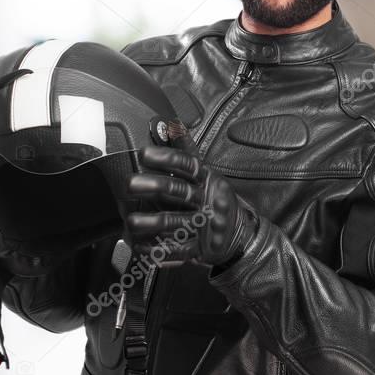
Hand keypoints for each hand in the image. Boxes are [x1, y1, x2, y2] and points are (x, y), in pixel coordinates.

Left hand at [125, 146, 258, 266]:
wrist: (244, 236)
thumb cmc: (217, 200)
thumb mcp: (208, 174)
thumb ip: (187, 152)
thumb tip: (172, 124)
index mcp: (208, 180)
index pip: (187, 165)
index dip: (166, 158)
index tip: (144, 154)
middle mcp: (207, 200)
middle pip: (178, 191)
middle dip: (153, 186)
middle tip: (130, 184)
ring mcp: (204, 225)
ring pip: (175, 222)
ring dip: (151, 222)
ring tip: (131, 222)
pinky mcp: (201, 248)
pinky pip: (178, 250)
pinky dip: (157, 249)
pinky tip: (140, 246)